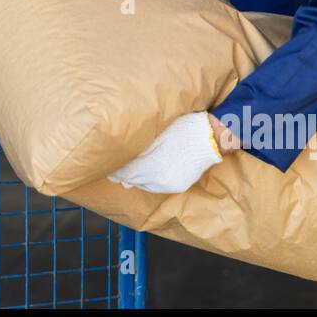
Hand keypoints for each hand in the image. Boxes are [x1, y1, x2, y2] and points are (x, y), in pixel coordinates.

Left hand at [106, 112, 222, 193]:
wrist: (210, 137)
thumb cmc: (181, 128)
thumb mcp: (156, 134)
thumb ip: (138, 149)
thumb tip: (121, 161)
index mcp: (152, 165)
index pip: (126, 172)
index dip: (115, 169)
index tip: (106, 165)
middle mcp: (160, 180)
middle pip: (134, 180)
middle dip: (123, 175)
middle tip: (112, 170)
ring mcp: (170, 185)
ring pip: (144, 185)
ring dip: (135, 179)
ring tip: (126, 173)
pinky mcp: (178, 186)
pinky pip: (156, 187)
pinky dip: (147, 181)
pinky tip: (144, 175)